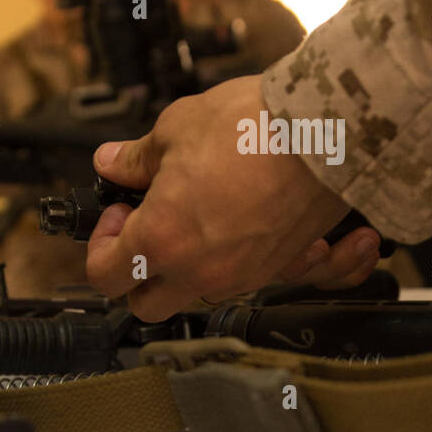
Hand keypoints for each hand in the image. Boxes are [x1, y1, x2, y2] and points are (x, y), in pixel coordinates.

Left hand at [85, 75, 382, 319]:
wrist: (328, 131)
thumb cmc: (254, 126)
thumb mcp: (177, 127)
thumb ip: (138, 157)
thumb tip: (114, 163)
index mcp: (163, 240)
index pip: (105, 276)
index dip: (102, 244)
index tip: (122, 211)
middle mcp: (201, 271)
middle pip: (149, 305)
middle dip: (139, 274)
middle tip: (150, 227)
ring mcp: (244, 275)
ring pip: (198, 293)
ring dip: (188, 266)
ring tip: (200, 214)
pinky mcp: (279, 267)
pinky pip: (246, 278)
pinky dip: (237, 257)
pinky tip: (242, 217)